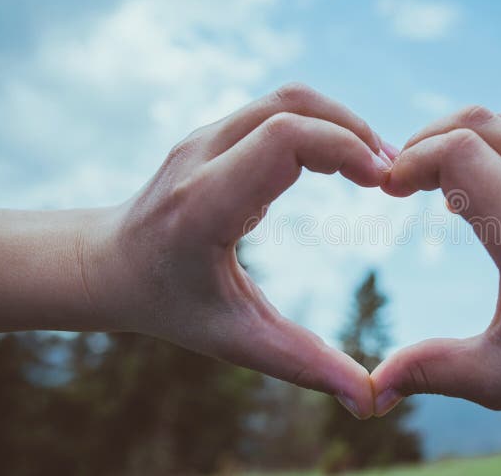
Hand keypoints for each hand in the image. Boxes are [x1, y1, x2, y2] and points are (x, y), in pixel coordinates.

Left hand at [83, 84, 391, 417]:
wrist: (108, 266)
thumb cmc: (169, 305)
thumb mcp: (235, 340)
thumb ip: (304, 366)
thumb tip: (369, 402)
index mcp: (205, 203)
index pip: (283, 139)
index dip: (344, 148)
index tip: (382, 183)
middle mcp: (202, 156)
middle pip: (293, 104)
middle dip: (354, 130)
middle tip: (392, 174)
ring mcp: (206, 137)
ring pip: (288, 99)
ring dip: (340, 123)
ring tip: (375, 167)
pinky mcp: (216, 133)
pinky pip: (278, 111)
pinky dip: (320, 126)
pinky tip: (342, 163)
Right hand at [371, 106, 500, 412]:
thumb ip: (434, 371)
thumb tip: (376, 388)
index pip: (458, 153)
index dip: (410, 161)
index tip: (388, 192)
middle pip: (476, 121)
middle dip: (424, 140)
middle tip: (401, 180)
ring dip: (457, 140)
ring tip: (431, 183)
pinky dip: (489, 149)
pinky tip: (476, 193)